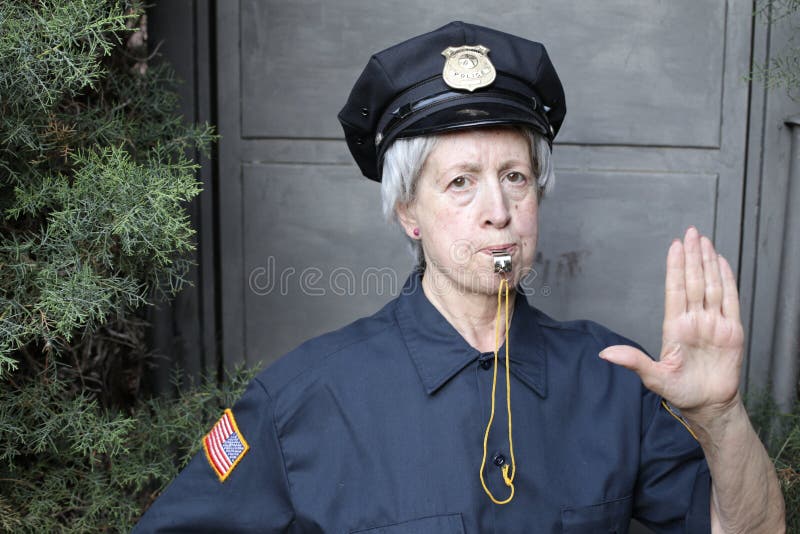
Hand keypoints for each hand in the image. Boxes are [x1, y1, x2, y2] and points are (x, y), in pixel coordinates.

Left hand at [600, 227, 743, 417]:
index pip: (675, 290)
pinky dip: (727, 280)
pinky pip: (731, 300)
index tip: (674, 246)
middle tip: (691, 232)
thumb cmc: (680, 392)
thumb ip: (633, 362)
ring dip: (708, 263)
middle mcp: (694, 320)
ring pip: (711, 286)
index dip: (675, 267)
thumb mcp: (653, 378)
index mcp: (674, 327)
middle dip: (692, 257)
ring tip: (704, 241)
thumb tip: (604, 354)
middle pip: (694, 282)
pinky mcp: (732, 331)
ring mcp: (713, 324)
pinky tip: (722, 262)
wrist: (709, 405)